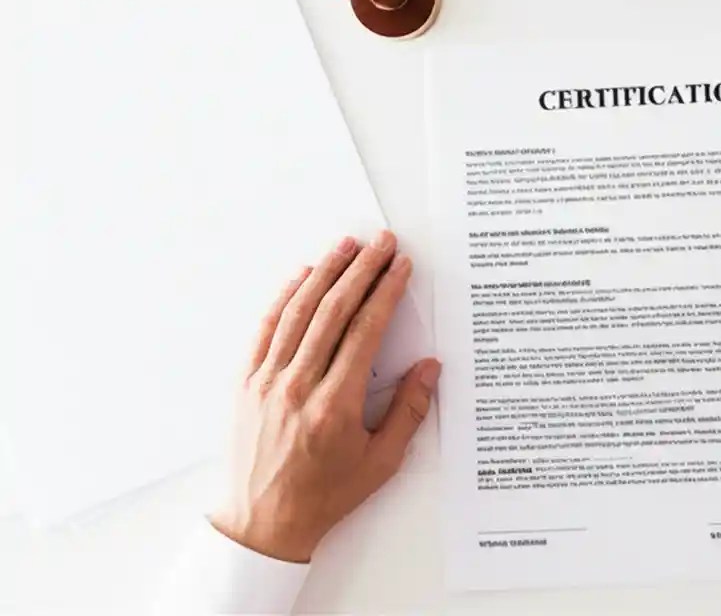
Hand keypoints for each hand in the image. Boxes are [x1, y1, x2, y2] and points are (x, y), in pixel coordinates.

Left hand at [211, 230, 439, 562]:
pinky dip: (285, 297)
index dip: (385, 293)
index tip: (401, 267)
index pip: (365, 332)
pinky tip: (302, 276)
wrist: (264, 522)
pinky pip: (266, 329)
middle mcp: (298, 387)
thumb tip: (430, 367)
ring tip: (347, 246)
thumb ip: (408, 411)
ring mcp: (267, 382)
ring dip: (324, 272)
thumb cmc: (326, 496)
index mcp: (335, 406)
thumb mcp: (381, 462)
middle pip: (332, 312)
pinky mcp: (246, 383)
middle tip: (382, 243)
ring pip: (298, 312)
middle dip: (361, 271)